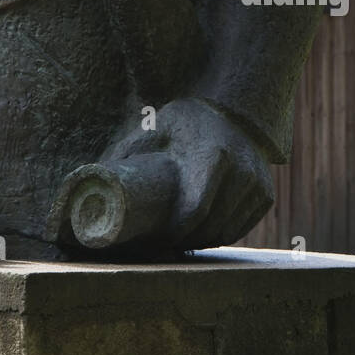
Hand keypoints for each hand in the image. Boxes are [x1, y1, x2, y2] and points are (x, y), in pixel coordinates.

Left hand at [113, 97, 273, 248]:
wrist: (230, 109)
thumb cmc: (185, 120)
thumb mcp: (155, 128)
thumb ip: (128, 151)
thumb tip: (89, 176)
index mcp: (215, 156)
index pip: (195, 211)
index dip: (174, 232)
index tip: (156, 237)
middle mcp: (243, 172)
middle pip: (210, 226)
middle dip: (185, 241)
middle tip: (163, 245)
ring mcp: (258, 184)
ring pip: (227, 231)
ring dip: (203, 242)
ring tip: (179, 243)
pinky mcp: (265, 194)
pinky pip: (241, 226)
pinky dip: (222, 235)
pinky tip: (202, 235)